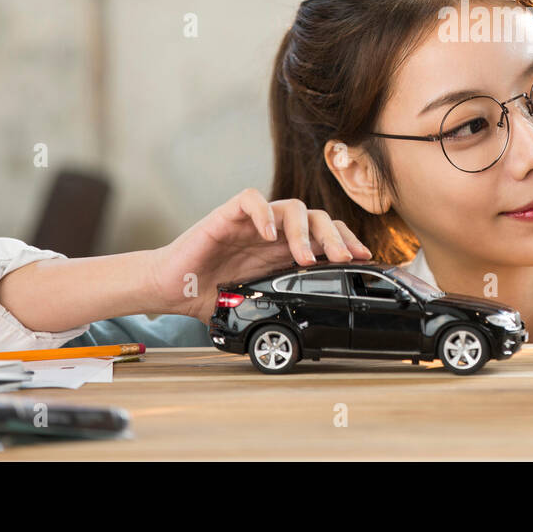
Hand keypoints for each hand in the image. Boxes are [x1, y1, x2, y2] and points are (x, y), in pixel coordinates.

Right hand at [146, 188, 371, 321]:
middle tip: (342, 259)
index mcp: (282, 250)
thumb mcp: (256, 304)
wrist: (169, 289)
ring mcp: (251, 222)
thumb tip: (310, 332)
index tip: (363, 259)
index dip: (346, 242)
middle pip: (316, 219)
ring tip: (304, 257)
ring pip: (290, 207)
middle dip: (334, 237)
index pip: (324, 234)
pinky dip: (263, 212)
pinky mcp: (226, 216)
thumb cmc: (209, 295)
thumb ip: (280, 306)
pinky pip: (250, 199)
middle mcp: (272, 232)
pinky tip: (268, 233)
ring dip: (302, 231)